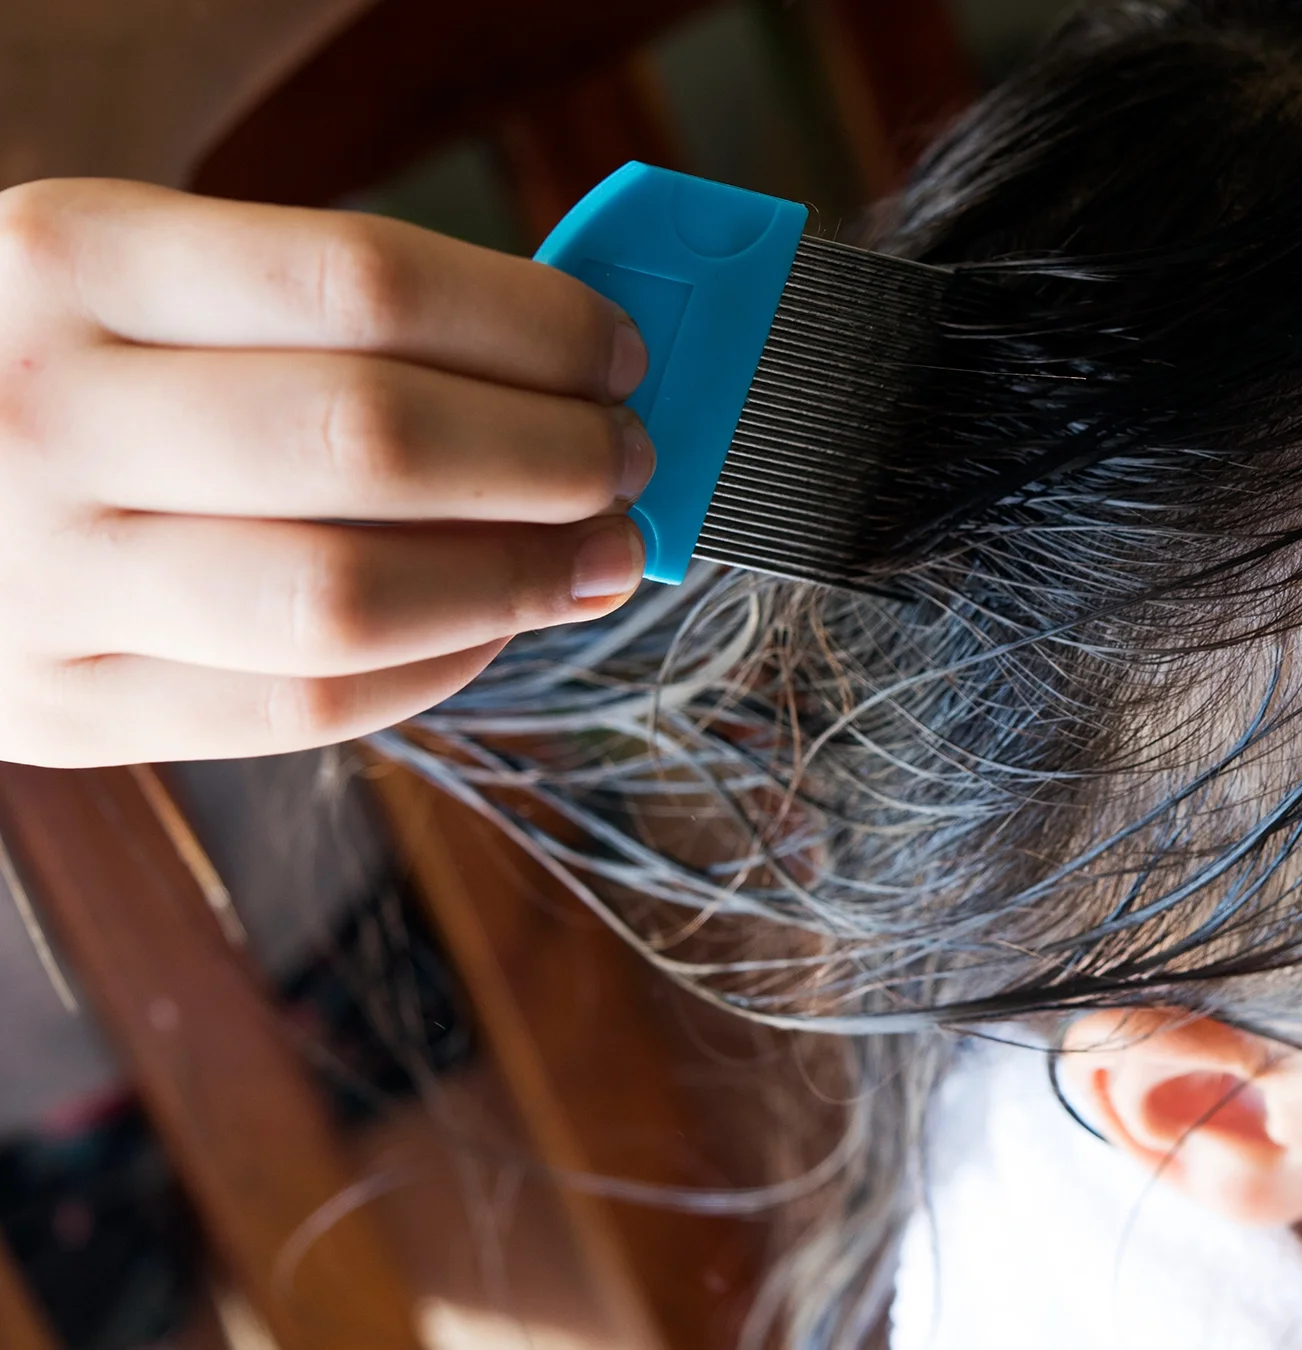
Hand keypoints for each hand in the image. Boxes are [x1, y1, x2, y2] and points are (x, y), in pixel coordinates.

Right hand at [0, 178, 653, 766]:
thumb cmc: (62, 361)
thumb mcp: (137, 272)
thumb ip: (323, 306)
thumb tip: (573, 369)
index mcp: (72, 256)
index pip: (366, 285)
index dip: (532, 326)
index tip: (616, 353)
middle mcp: (39, 412)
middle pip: (371, 439)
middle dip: (550, 455)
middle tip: (625, 459)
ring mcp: (38, 577)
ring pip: (347, 597)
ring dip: (519, 577)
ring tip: (596, 554)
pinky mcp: (61, 710)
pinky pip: (304, 709)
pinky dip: (440, 665)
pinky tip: (495, 621)